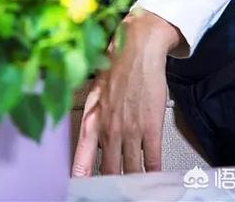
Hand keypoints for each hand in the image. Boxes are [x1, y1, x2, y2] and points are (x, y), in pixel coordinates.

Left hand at [71, 10, 182, 176]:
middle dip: (111, 184)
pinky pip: (152, 160)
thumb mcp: (95, 92)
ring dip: (134, 183)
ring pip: (131, 169)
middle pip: (109, 169)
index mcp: (92, 119)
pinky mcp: (151, 128)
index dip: (81, 176)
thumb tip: (92, 139)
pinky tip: (155, 181)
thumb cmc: (116, 66)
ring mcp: (131, 130)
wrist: (138, 48)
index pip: (82, 156)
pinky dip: (153, 174)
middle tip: (114, 192)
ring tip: (135, 192)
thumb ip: (94, 117)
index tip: (80, 189)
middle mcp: (109, 128)